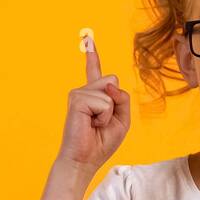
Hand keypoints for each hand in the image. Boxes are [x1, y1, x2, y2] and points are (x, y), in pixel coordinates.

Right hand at [57, 35, 130, 172]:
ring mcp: (78, 94)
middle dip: (115, 102)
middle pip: (112, 80)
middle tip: (100, 122)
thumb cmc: (100, 143)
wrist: (83, 160)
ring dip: (109, 112)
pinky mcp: (76, 100)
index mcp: (94, 96)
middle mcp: (84, 92)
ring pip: (109, 90)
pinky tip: (90, 124)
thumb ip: (122, 98)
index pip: (96, 72)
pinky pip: (104, 101)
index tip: (87, 38)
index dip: (92, 55)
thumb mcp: (122, 120)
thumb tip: (110, 84)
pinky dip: (103, 116)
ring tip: (94, 124)